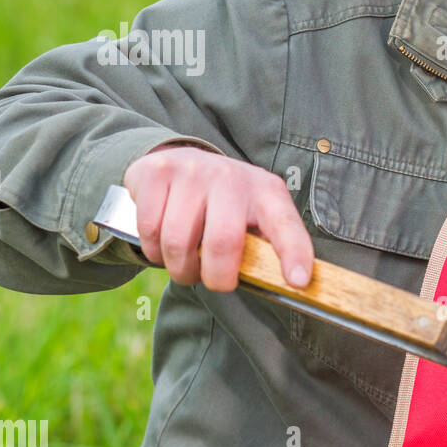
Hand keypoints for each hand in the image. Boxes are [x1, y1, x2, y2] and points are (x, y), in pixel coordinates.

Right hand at [122, 144, 313, 291]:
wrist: (186, 159)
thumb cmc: (228, 203)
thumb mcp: (255, 217)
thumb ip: (266, 248)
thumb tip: (285, 286)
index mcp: (266, 193)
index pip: (285, 225)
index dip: (294, 254)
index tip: (297, 282)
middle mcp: (232, 177)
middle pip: (222, 243)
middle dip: (215, 278)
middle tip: (212, 282)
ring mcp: (193, 171)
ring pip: (178, 242)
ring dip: (179, 268)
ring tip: (185, 264)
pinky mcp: (157, 172)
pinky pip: (149, 229)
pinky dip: (153, 250)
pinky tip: (163, 243)